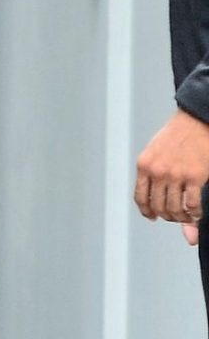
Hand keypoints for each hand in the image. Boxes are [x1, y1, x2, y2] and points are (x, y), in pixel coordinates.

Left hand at [134, 108, 208, 227]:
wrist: (196, 121)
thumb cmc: (176, 136)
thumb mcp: (155, 152)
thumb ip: (152, 173)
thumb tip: (152, 195)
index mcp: (144, 165)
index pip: (140, 197)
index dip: (147, 211)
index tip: (152, 216)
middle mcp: (157, 172)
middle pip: (158, 206)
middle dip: (167, 216)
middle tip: (175, 217)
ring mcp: (176, 175)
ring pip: (174, 208)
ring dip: (181, 217)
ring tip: (187, 217)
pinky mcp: (195, 176)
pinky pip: (192, 204)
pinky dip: (195, 213)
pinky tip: (197, 213)